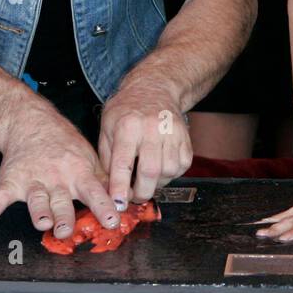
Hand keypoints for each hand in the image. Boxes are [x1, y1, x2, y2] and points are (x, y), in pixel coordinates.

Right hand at [0, 100, 118, 239]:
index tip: (112, 221)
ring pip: (37, 199)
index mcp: (79, 174)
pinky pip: (2, 194)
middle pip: (62, 200)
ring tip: (42, 223)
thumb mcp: (91, 160)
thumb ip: (104, 182)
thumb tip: (126, 200)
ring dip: (39, 212)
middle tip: (67, 230)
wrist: (34, 124)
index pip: (95, 192)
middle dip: (65, 216)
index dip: (104, 207)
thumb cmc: (66, 147)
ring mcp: (34, 180)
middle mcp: (57, 179)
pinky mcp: (13, 181)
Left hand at [98, 84, 192, 205]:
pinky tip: (160, 169)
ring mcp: (173, 132)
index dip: (120, 187)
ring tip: (146, 180)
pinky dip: (171, 174)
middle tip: (134, 197)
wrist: (154, 88)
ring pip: (168, 171)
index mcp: (127, 126)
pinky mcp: (186, 137)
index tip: (118, 204)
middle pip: (150, 171)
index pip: (123, 162)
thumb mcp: (106, 128)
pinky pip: (182, 166)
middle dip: (141, 192)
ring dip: (156, 184)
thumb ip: (107, 159)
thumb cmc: (126, 111)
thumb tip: (109, 189)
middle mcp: (152, 128)